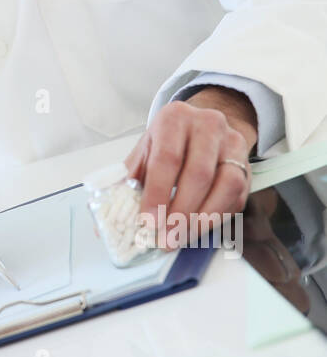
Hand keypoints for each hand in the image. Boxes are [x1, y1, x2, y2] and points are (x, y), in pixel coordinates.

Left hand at [124, 86, 256, 250]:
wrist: (202, 126)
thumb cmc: (168, 143)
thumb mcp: (145, 151)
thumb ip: (129, 181)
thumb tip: (109, 222)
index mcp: (175, 118)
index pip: (167, 157)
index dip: (158, 192)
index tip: (149, 220)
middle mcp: (208, 125)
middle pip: (199, 173)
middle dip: (181, 212)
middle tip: (165, 237)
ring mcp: (233, 144)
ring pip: (226, 185)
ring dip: (202, 218)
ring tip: (181, 238)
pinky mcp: (248, 165)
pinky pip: (237, 196)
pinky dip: (217, 217)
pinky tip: (198, 229)